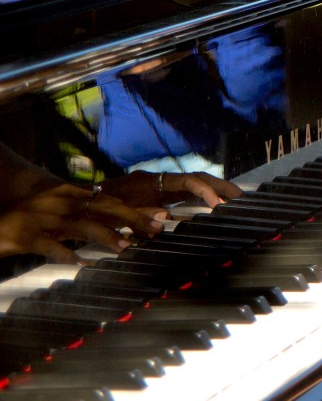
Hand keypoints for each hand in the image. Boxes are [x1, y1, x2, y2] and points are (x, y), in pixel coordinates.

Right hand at [0, 183, 164, 262]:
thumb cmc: (25, 220)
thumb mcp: (56, 209)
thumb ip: (81, 211)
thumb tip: (114, 217)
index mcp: (66, 193)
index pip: (107, 199)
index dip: (133, 208)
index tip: (158, 215)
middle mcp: (58, 202)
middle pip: (102, 208)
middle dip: (131, 218)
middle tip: (154, 229)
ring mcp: (43, 219)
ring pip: (82, 226)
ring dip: (107, 237)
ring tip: (127, 247)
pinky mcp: (27, 237)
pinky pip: (53, 248)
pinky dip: (71, 256)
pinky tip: (87, 264)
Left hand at [98, 171, 241, 211]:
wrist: (83, 203)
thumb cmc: (98, 211)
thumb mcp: (117, 216)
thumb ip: (139, 219)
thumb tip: (166, 222)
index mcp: (152, 182)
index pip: (186, 181)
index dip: (205, 190)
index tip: (219, 204)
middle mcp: (160, 180)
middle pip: (196, 177)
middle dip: (219, 186)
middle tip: (241, 197)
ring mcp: (160, 185)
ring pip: (193, 183)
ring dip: (214, 190)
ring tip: (235, 199)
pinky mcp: (159, 193)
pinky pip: (185, 191)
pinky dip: (202, 195)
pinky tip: (214, 204)